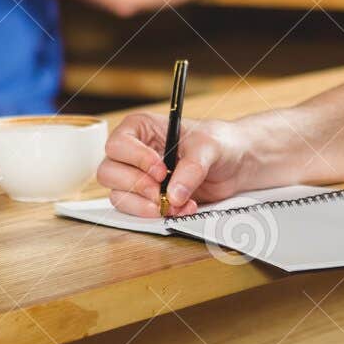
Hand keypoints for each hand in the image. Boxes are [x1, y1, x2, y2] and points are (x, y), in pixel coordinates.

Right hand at [96, 111, 250, 217]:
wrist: (235, 163)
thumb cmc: (218, 142)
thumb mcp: (209, 147)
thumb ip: (191, 168)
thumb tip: (173, 194)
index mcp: (141, 129)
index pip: (118, 145)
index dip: (136, 160)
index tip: (161, 171)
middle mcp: (133, 153)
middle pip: (109, 172)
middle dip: (137, 186)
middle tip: (162, 193)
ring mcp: (138, 177)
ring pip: (118, 195)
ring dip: (145, 205)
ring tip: (175, 204)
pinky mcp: (147, 198)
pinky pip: (136, 211)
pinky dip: (156, 214)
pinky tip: (180, 209)